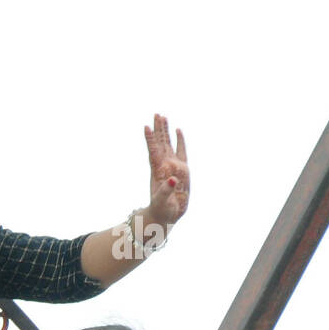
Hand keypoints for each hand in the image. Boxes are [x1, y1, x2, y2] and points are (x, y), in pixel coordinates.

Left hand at [144, 114, 188, 229]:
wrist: (165, 215)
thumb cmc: (162, 210)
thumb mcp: (162, 202)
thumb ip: (165, 191)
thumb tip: (172, 179)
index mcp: (158, 172)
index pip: (153, 152)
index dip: (150, 141)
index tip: (146, 127)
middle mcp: (164, 166)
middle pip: (160, 144)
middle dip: (158, 129)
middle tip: (156, 114)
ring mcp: (173, 166)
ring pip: (168, 144)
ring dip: (166, 131)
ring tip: (163, 116)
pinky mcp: (182, 169)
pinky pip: (181, 151)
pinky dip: (180, 140)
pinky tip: (178, 130)